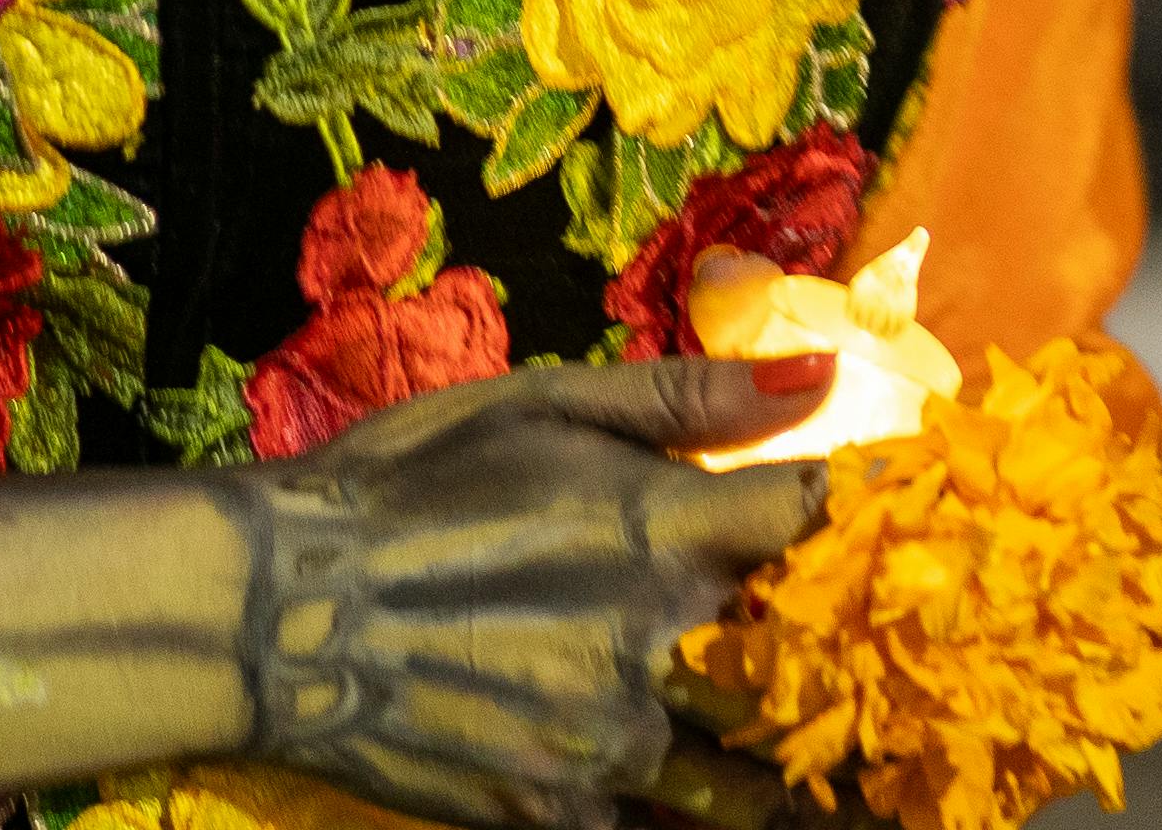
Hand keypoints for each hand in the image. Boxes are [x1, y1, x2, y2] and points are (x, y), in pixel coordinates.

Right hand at [237, 356, 835, 829]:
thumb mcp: (542, 402)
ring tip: (814, 772)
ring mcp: (609, 746)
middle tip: (876, 676)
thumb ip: (689, 397)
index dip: (863, 523)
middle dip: (847, 676)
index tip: (886, 528)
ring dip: (780, 773)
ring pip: (750, 786)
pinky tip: (665, 783)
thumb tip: (822, 376)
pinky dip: (667, 809)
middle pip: (814, 679)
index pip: (823, 523)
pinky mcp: (556, 813)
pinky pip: (650, 826)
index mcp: (665, 530)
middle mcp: (658, 646)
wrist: (275, 609)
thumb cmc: (410, 481)